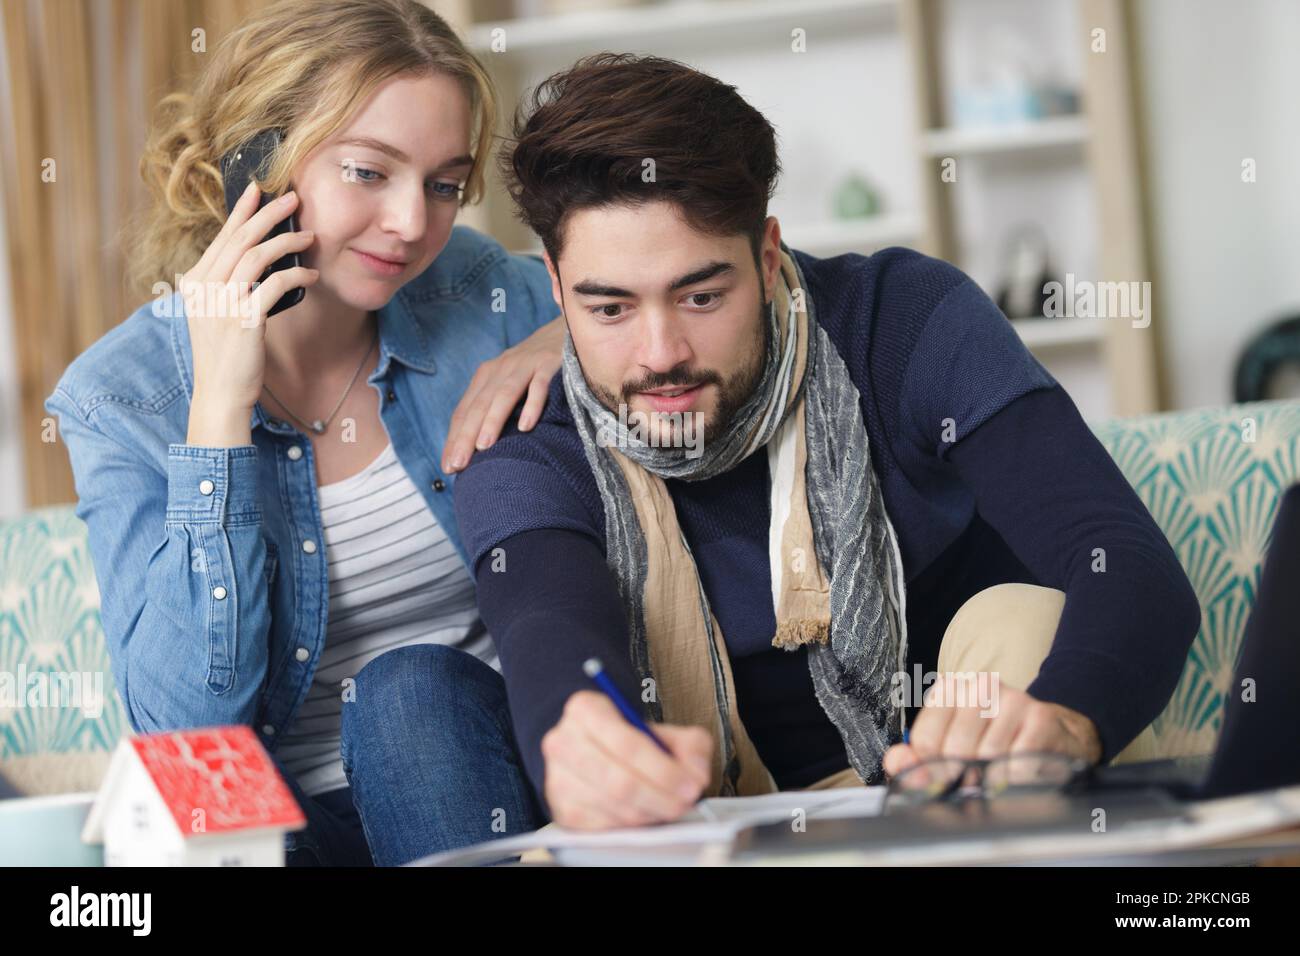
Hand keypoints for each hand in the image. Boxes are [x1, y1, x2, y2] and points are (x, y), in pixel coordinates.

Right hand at [181, 181, 318, 445]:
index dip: (241, 211)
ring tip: (309, 235)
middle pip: (240, 239)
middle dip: (268, 214)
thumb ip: (227, 285)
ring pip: (256, 256)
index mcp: (194, 282)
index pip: (221, 238)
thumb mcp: (217, 313)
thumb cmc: (225, 354)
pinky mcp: (244, 319)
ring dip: (286, 241)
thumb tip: (257, 257)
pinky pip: (275, 284)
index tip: (258, 190)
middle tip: (293, 199)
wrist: (219, 393)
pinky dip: (295, 274)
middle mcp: (204, 288)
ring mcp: (222, 303)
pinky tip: (310, 272)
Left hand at [441, 316, 563, 472]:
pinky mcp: (549, 364)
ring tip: (483, 447)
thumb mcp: (509, 382)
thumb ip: (494, 407)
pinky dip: (532, 405)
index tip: (448, 467)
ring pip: (504, 395)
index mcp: (487, 376)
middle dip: (466, 436)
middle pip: (479, 405)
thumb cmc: (534, 367)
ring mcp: (525, 365)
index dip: (454, 438)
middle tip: (458, 464)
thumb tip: (477, 449)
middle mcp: (501, 369)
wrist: (565, 330)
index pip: (464, 411)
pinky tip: (526, 427)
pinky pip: (539, 386)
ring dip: (492, 421)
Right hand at [541, 690, 712, 829]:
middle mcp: (564, 742)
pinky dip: (633, 824)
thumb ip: (690, 744)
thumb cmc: (627, 738)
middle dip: (660, 796)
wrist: (591, 747)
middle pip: (618, 782)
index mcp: (585, 710)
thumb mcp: (662, 728)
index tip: (691, 784)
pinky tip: (647, 812)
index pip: (627, 745)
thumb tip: (696, 774)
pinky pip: (605, 826)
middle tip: (685, 801)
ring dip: (650, 812)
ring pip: (614, 806)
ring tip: (670, 805)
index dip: (664, 770)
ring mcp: (559, 778)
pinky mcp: (562, 809)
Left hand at [882, 677, 1102, 779]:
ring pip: (987, 757)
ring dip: (990, 780)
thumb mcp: (952, 746)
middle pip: (955, 750)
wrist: (1052, 737)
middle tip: (971, 785)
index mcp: (950, 691)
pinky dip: (1016, 779)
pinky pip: (1018, 762)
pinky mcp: (1040, 717)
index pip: (925, 740)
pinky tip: (1018, 773)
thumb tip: (897, 762)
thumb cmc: (994, 742)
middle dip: (961, 778)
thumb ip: (918, 758)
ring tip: (995, 778)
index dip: (931, 770)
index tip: (942, 781)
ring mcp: (1012, 699)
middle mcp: (980, 687)